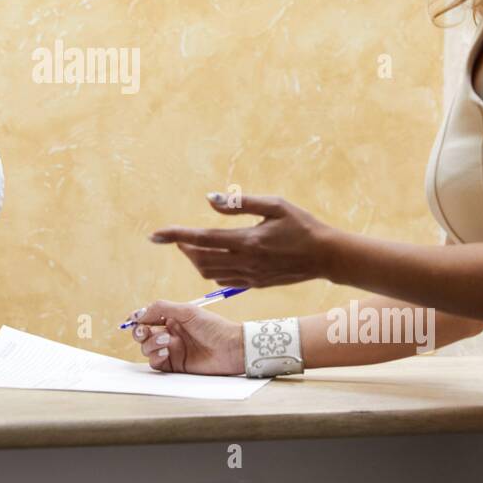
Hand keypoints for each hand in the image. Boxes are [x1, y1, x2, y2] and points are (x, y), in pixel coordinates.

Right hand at [129, 300, 244, 374]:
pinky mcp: (175, 365)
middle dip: (139, 331)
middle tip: (144, 331)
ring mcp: (171, 350)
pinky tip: (165, 351)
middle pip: (143, 333)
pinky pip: (155, 363)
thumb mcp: (187, 311)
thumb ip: (161, 308)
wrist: (230, 348)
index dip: (138, 318)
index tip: (132, 318)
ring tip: (166, 341)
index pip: (148, 317)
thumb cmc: (213, 327)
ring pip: (146, 348)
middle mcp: (169, 334)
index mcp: (172, 319)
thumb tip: (139, 313)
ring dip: (150, 343)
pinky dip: (155, 357)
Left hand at [149, 192, 342, 288]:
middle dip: (183, 247)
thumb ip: (239, 203)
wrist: (327, 257)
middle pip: (199, 259)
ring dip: (194, 259)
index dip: (174, 236)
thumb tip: (209, 199)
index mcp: (247, 240)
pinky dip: (210, 270)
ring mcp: (250, 276)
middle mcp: (245, 261)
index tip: (154, 235)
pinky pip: (223, 280)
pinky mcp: (255, 284)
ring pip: (208, 272)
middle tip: (176, 236)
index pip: (201, 238)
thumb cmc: (303, 225)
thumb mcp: (275, 205)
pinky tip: (213, 258)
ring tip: (192, 245)